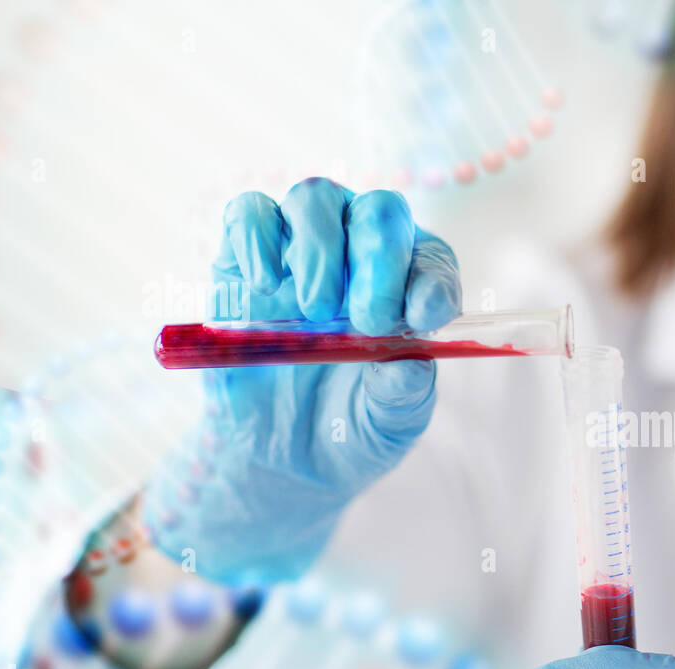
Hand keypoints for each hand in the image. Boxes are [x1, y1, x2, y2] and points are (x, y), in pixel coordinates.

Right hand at [144, 179, 460, 584]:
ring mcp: (301, 255)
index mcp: (410, 290)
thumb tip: (409, 360)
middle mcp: (361, 259)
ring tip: (316, 310)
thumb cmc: (352, 431)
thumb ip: (403, 391)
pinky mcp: (243, 264)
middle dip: (379, 255)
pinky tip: (266, 285)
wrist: (282, 462)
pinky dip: (257, 238)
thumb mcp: (390, 424)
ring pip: (316, 201)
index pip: (432, 258)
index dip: (431, 278)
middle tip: (367, 318)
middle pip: (378, 212)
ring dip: (321, 249)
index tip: (423, 316)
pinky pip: (250, 215)